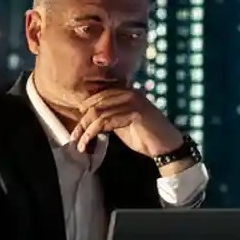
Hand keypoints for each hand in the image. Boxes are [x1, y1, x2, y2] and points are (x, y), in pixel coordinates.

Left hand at [68, 87, 183, 157]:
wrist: (165, 146)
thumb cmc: (144, 136)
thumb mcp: (121, 124)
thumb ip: (108, 117)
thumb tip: (89, 118)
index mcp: (126, 93)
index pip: (98, 96)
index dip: (84, 110)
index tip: (77, 127)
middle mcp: (129, 93)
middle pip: (96, 104)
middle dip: (82, 122)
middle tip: (74, 137)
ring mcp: (132, 101)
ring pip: (99, 113)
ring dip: (85, 130)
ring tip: (79, 143)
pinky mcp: (135, 112)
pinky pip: (106, 121)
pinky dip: (93, 132)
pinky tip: (88, 142)